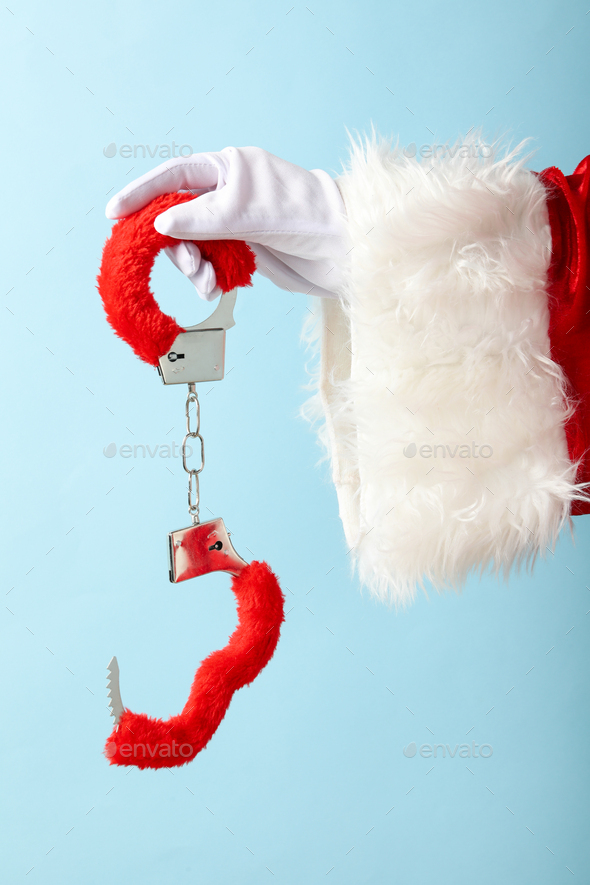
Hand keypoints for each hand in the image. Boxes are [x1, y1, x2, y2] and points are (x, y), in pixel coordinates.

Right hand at [105, 147, 347, 300]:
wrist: (342, 248)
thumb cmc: (303, 215)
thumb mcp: (246, 212)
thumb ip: (201, 217)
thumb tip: (159, 222)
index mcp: (227, 168)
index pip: (173, 176)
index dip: (141, 193)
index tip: (114, 212)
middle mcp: (227, 193)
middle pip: (177, 218)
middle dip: (176, 246)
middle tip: (190, 267)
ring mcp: (234, 223)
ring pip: (191, 246)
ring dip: (193, 268)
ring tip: (208, 284)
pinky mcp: (242, 250)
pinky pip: (209, 263)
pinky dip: (207, 278)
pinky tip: (214, 287)